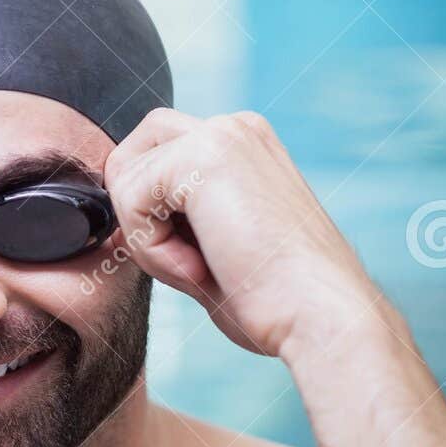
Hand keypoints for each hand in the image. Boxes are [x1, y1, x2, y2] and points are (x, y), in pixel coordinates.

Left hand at [103, 108, 378, 357]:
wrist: (321, 319)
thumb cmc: (278, 301)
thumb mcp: (218, 244)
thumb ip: (177, 219)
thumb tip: (124, 215)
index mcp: (243, 145)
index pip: (157, 159)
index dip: (156, 218)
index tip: (201, 261)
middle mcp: (234, 128)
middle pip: (134, 151)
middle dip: (138, 214)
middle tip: (186, 264)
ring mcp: (220, 134)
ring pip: (126, 175)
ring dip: (146, 237)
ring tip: (198, 268)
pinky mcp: (202, 155)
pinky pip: (130, 198)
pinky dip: (150, 247)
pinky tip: (198, 268)